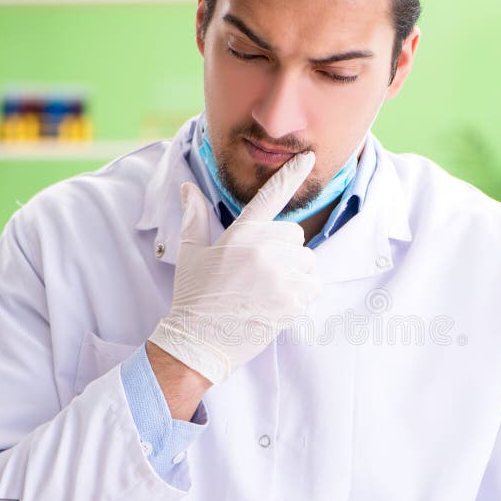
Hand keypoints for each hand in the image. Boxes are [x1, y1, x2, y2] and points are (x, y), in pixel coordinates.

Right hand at [149, 151, 320, 384]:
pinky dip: (302, 293)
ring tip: (269, 288)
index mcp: (240, 236)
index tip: (308, 158)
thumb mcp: (190, 253)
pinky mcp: (293, 301)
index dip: (290, 176)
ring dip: (296, 272)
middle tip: (259, 271)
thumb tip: (187, 188)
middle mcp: (264, 252)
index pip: (269, 197)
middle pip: (295, 235)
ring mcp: (280, 277)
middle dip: (283, 249)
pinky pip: (313, 286)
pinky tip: (278, 302)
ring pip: (308, 260)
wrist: (199, 342)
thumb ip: (194, 217)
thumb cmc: (194, 296)